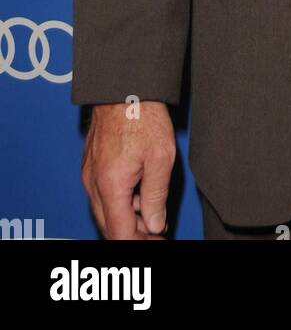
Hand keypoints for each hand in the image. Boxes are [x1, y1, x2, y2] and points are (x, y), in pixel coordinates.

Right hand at [81, 100, 175, 238]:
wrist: (125, 87)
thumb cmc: (143, 116)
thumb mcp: (161, 158)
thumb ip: (156, 196)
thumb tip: (153, 224)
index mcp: (110, 185)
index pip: (119, 233)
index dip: (139, 243)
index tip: (157, 241)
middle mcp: (93, 183)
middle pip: (109, 226)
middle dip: (133, 234)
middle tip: (156, 232)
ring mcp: (89, 174)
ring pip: (105, 211)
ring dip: (126, 218)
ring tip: (152, 213)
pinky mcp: (91, 165)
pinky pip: (102, 194)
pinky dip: (119, 202)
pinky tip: (138, 195)